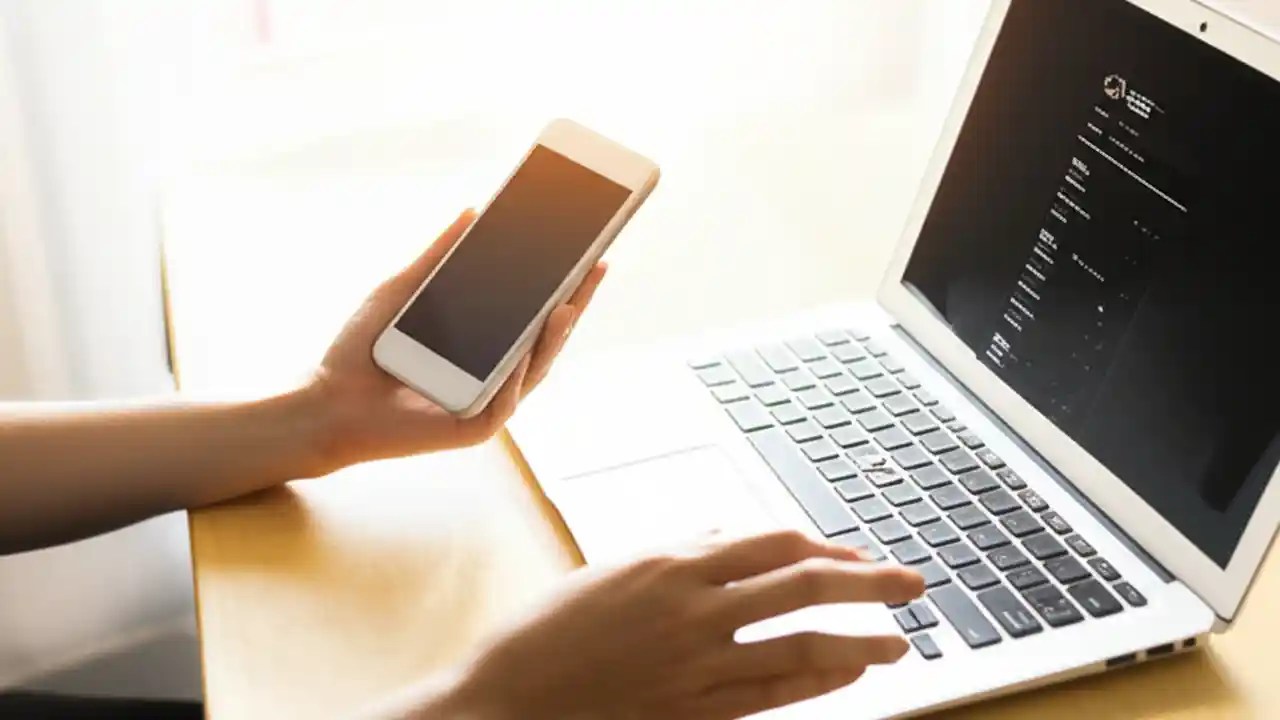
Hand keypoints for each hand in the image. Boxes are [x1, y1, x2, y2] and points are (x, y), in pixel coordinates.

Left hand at [304, 209, 606, 474]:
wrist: (324, 401)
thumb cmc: (359, 351)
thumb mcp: (400, 289)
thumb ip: (437, 256)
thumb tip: (473, 213)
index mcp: (482, 346)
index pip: (533, 314)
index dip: (563, 285)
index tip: (586, 250)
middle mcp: (492, 376)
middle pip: (547, 339)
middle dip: (576, 303)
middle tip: (596, 266)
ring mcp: (487, 405)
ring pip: (534, 371)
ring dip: (554, 338)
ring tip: (569, 303)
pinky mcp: (472, 430)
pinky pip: (503, 402)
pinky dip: (514, 375)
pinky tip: (521, 348)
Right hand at [382, 531, 924, 719]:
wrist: (507, 700)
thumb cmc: (549, 633)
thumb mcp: (613, 572)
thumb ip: (679, 553)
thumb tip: (732, 536)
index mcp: (670, 564)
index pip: (771, 542)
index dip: (824, 545)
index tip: (853, 553)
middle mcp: (693, 610)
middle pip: (802, 585)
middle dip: (867, 582)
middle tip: (911, 582)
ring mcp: (697, 666)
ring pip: (800, 647)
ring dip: (859, 640)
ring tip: (898, 640)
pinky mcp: (694, 712)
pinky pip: (771, 697)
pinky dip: (816, 686)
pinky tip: (847, 678)